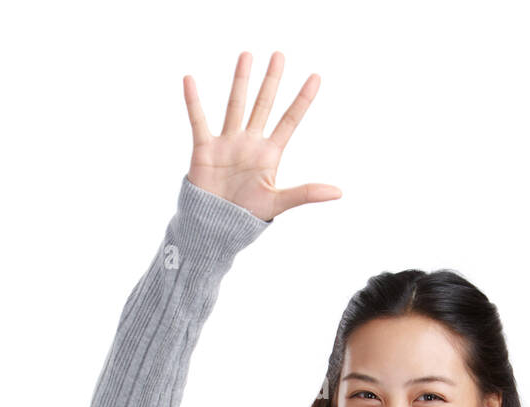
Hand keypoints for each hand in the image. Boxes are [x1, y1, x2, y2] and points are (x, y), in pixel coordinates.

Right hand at [182, 50, 341, 221]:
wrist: (215, 228)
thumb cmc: (246, 217)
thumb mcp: (279, 202)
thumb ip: (306, 193)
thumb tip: (339, 192)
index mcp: (269, 154)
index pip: (290, 120)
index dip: (303, 100)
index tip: (316, 77)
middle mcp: (250, 143)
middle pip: (263, 105)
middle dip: (272, 81)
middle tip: (279, 55)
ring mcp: (227, 143)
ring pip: (236, 105)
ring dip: (241, 81)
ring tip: (247, 55)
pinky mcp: (205, 148)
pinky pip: (198, 120)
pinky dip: (193, 101)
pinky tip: (190, 80)